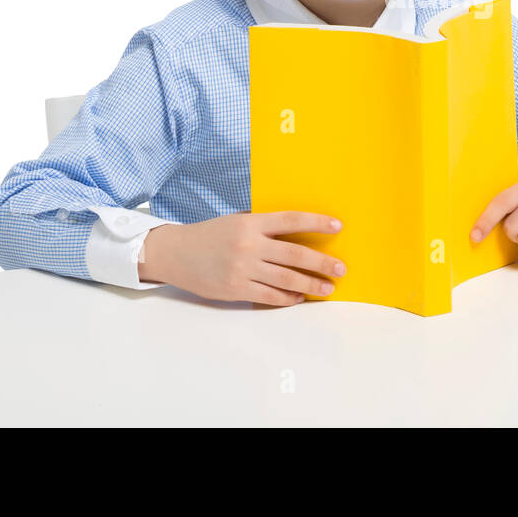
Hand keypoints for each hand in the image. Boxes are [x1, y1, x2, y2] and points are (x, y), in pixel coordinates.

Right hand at [140, 211, 346, 305]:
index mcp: (252, 222)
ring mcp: (243, 268)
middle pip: (295, 253)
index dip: (317, 222)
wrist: (176, 253)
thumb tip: (299, 233)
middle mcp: (250, 244)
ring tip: (327, 288)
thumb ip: (264, 226)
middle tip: (341, 269)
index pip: (292, 220)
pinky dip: (287, 298)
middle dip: (322, 262)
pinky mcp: (236, 288)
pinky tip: (299, 298)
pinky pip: (269, 296)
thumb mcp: (237, 220)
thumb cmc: (210, 234)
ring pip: (286, 279)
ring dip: (310, 284)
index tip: (338, 226)